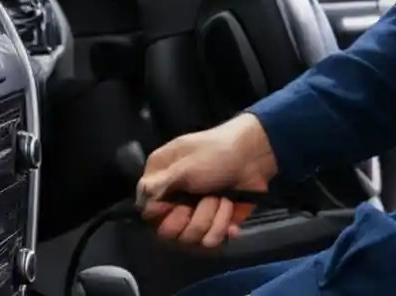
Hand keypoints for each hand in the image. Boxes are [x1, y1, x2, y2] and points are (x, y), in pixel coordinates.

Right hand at [137, 113, 278, 248]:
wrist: (253, 156)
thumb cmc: (214, 154)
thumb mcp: (184, 165)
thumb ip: (159, 186)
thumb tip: (142, 207)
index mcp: (160, 182)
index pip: (147, 212)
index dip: (161, 213)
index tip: (177, 203)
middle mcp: (173, 201)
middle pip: (169, 232)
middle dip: (192, 217)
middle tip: (205, 197)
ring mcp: (194, 215)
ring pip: (192, 238)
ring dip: (212, 217)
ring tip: (222, 198)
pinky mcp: (214, 225)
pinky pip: (211, 241)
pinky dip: (224, 224)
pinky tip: (230, 210)